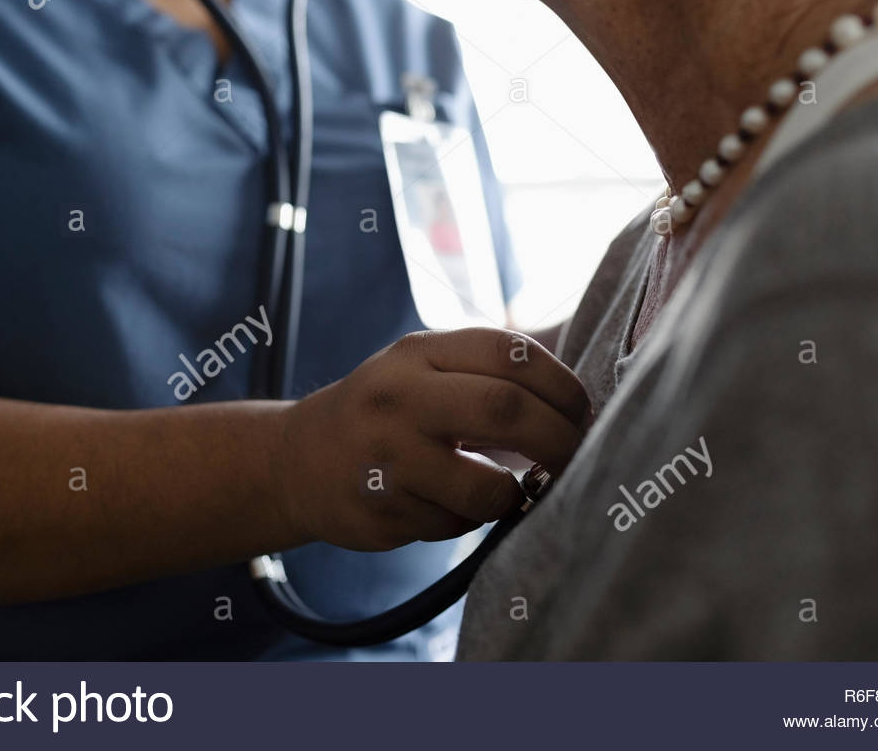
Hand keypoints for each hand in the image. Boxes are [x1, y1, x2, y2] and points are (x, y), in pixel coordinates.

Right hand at [276, 328, 590, 551]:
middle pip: (507, 410)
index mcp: (418, 352)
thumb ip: (486, 372)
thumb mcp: (421, 368)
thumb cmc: (385, 411)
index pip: (511, 353)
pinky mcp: (380, 511)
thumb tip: (579, 402)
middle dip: (559, 441)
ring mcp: (386, 457)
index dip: (563, 385)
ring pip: (486, 488)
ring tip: (505, 491)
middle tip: (575, 459)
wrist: (296, 460)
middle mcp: (399, 397)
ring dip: (511, 496)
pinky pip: (454, 526)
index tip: (581, 412)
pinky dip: (468, 521)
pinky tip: (445, 504)